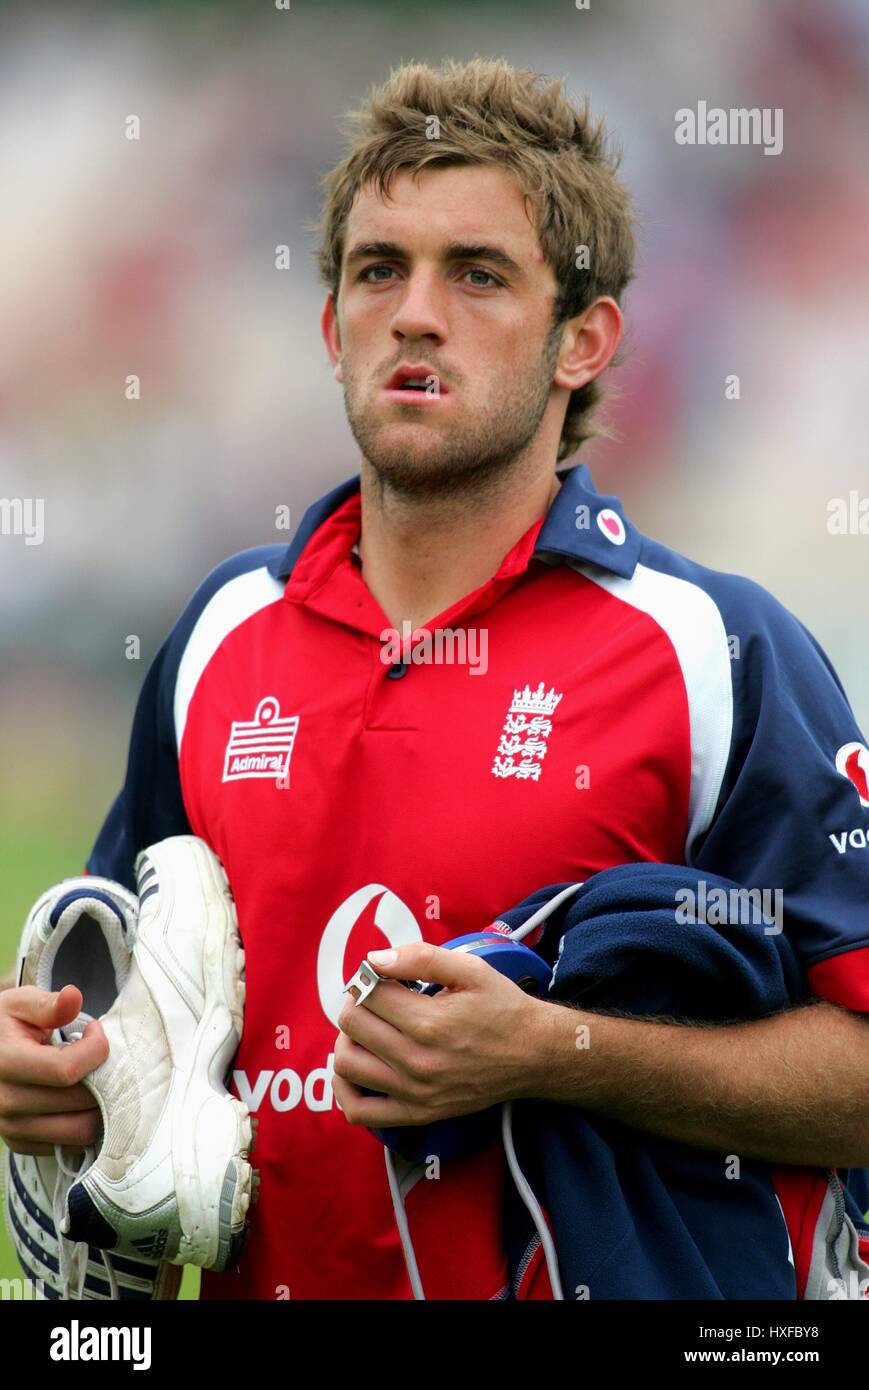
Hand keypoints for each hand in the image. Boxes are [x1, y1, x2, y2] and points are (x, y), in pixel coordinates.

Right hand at [0, 984, 107, 1154]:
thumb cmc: (4, 1026)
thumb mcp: (21, 1004)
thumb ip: (49, 1004)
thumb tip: (73, 996)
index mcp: (6, 1062)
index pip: (65, 1069)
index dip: (94, 1049)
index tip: (95, 1031)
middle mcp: (5, 1101)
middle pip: (77, 1101)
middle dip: (102, 1076)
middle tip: (100, 1057)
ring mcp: (11, 1127)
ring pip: (78, 1130)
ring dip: (98, 1106)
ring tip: (94, 1080)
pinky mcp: (19, 1142)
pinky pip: (67, 1144)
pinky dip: (82, 1124)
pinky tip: (79, 1100)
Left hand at [333, 941, 547, 1129]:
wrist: (534, 1055)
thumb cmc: (501, 1007)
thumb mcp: (470, 969)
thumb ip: (420, 957)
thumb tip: (373, 959)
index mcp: (430, 1022)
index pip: (367, 994)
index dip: (367, 978)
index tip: (381, 978)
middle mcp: (418, 1061)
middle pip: (352, 1025)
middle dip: (356, 1003)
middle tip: (376, 999)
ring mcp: (415, 1092)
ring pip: (347, 1064)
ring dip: (348, 1039)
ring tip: (369, 1028)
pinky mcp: (417, 1113)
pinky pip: (360, 1111)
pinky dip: (346, 1089)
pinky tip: (360, 1065)